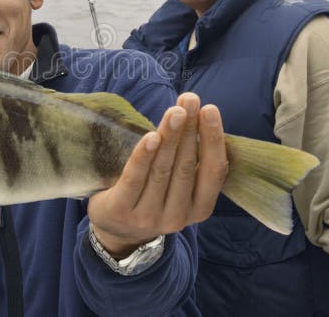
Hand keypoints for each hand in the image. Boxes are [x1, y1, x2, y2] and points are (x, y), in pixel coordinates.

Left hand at [87, 92, 227, 257]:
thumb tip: (199, 115)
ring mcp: (148, 217)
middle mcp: (177, 217)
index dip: (213, 140)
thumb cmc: (152, 194)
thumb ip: (191, 161)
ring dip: (170, 136)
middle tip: (190, 99)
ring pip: (162, 170)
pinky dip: (144, 155)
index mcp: (199, 209)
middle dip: (189, 129)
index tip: (210, 110)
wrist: (116, 228)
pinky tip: (151, 136)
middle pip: (186, 166)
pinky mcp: (120, 211)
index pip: (213, 172)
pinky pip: (134, 178)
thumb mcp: (178, 186)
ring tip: (175, 110)